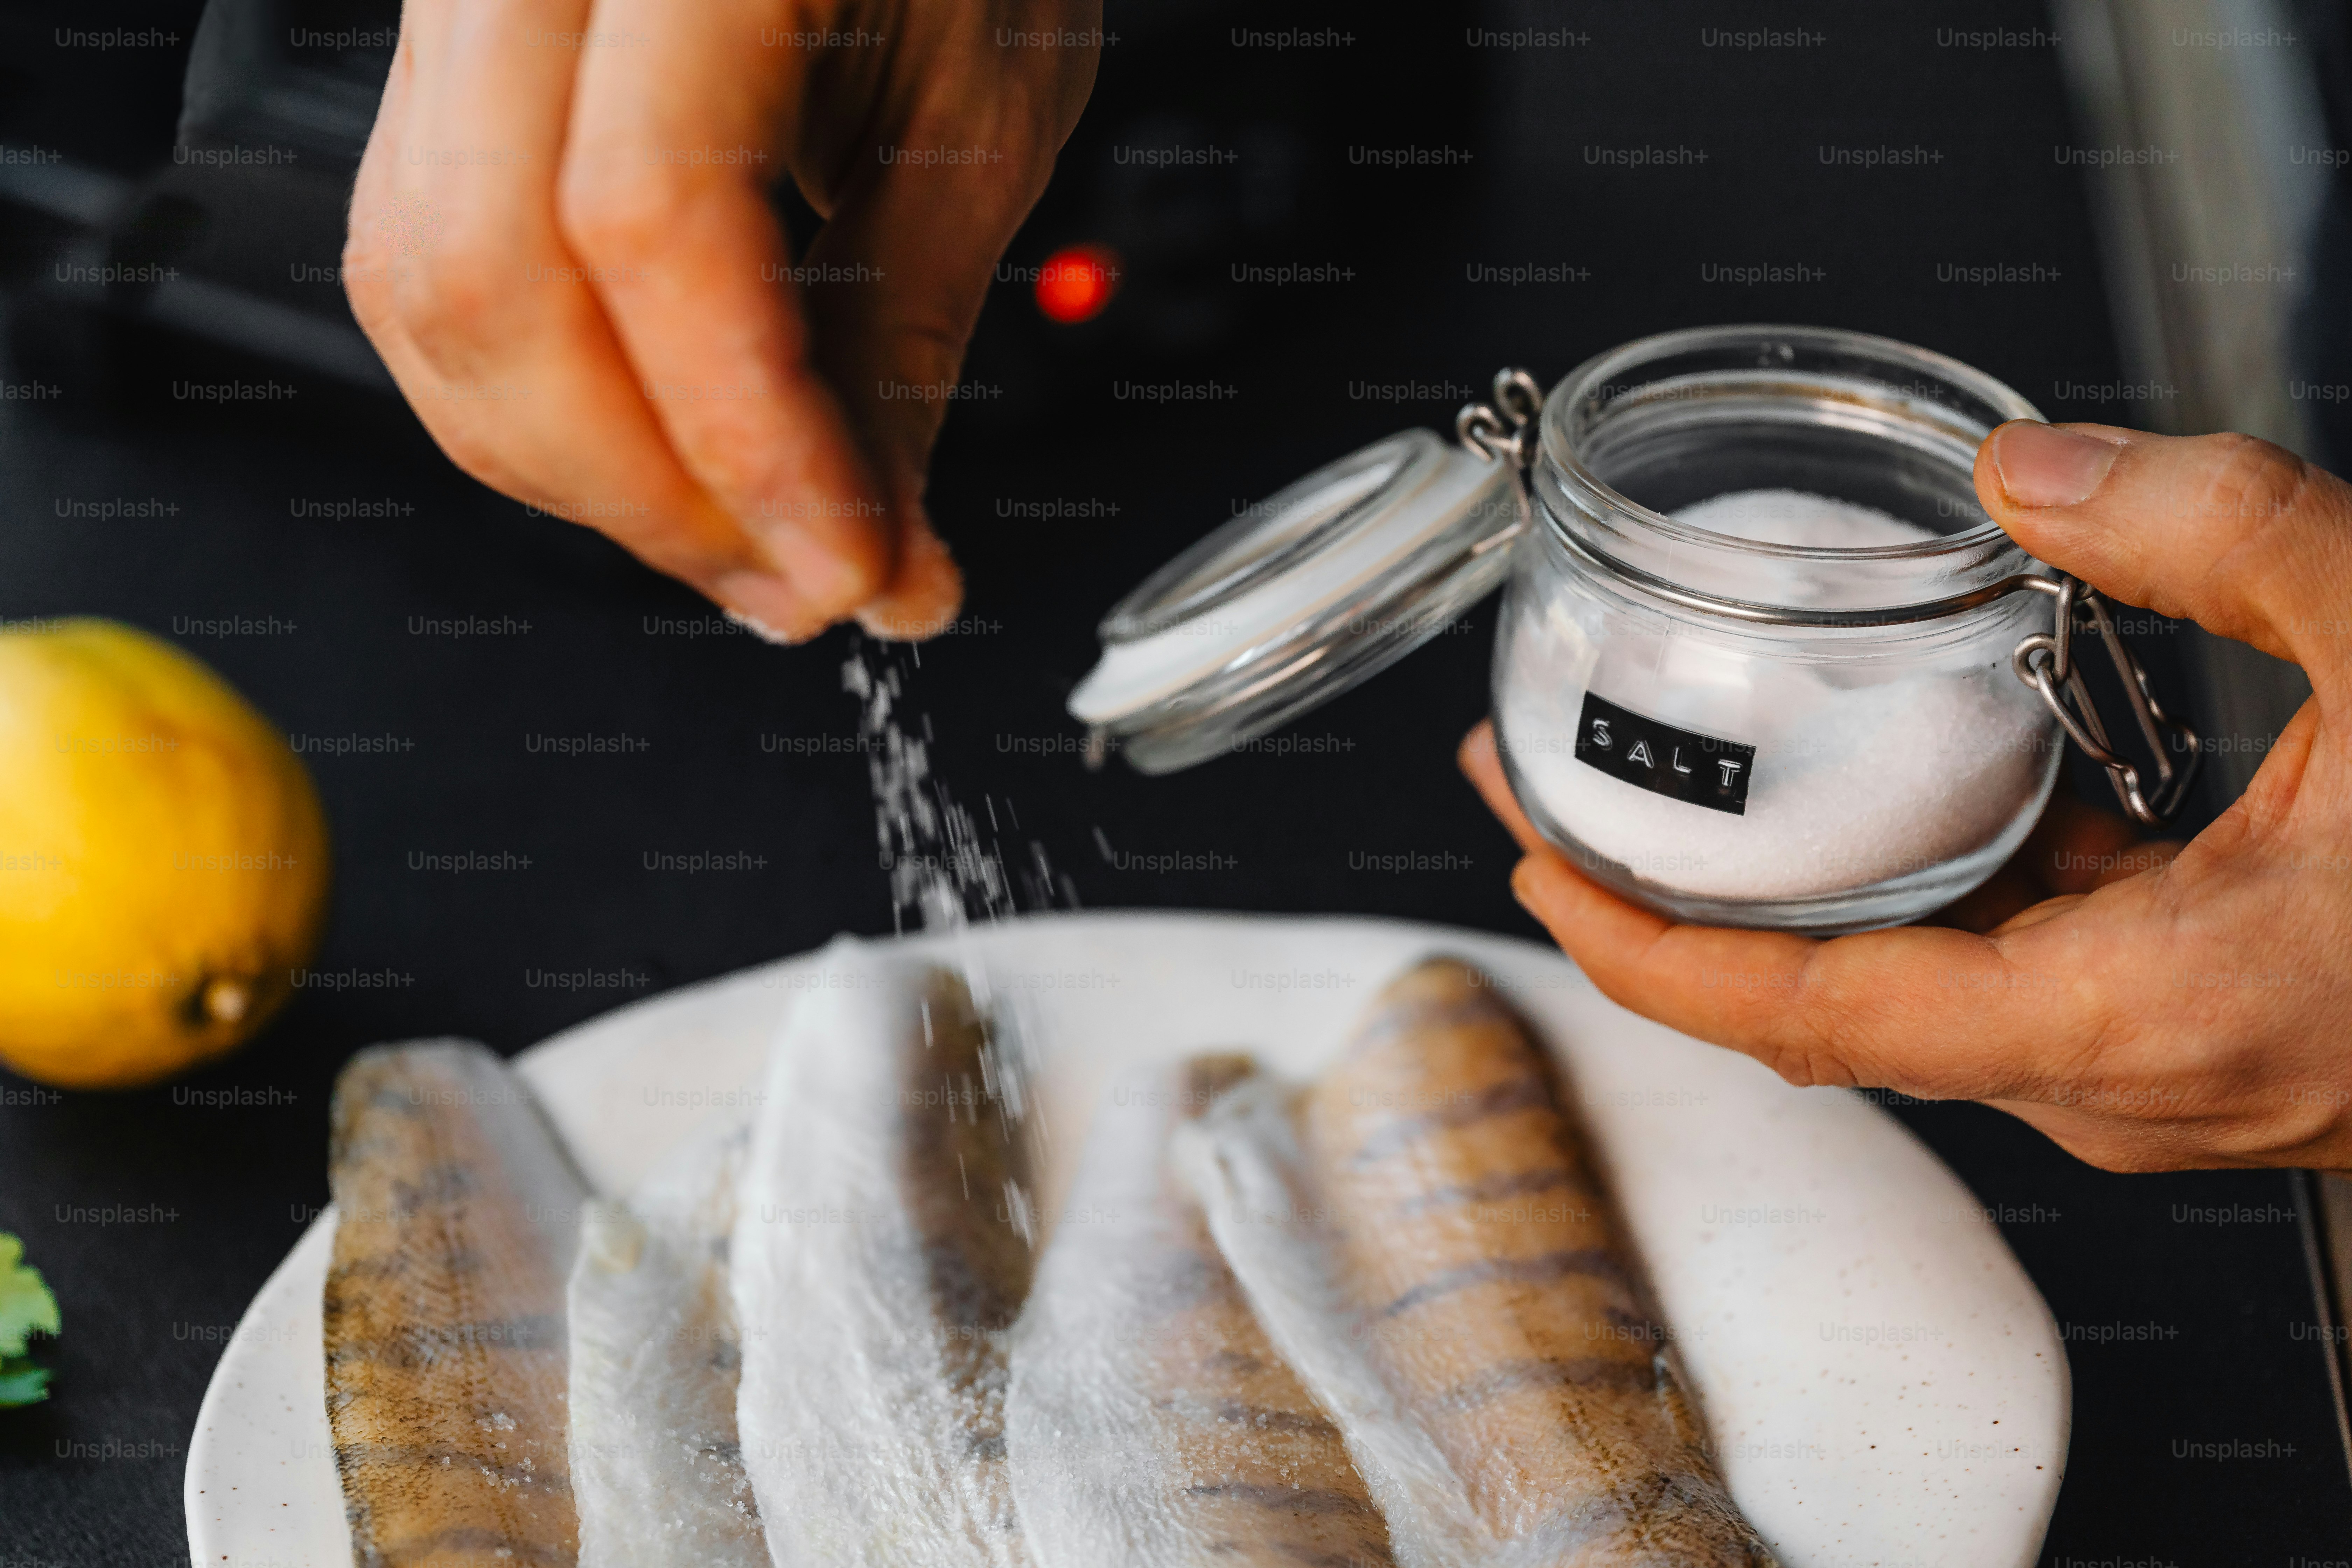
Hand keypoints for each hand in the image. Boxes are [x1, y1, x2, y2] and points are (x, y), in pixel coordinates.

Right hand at [343, 0, 1099, 640]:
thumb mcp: (973, 111)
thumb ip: (900, 340)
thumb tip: (877, 555)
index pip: (649, 220)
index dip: (747, 437)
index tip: (853, 567)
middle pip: (489, 282)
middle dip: (654, 497)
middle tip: (806, 588)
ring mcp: (451, 11)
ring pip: (429, 304)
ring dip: (594, 481)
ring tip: (755, 546)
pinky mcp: (439, 80)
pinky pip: (430, 275)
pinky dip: (547, 412)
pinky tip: (671, 463)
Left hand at [1463, 422, 2351, 1171]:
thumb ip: (2218, 535)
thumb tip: (2044, 469)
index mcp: (2138, 1021)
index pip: (1807, 1021)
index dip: (1644, 956)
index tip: (1537, 870)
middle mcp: (2126, 1085)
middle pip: (1831, 1011)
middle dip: (1685, 906)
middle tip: (1565, 798)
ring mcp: (2163, 1079)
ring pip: (1926, 991)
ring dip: (1806, 894)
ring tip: (1697, 790)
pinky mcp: (2198, 1041)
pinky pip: (2019, 971)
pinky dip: (1942, 889)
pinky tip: (1917, 798)